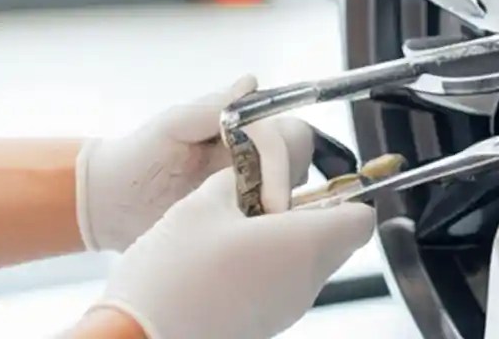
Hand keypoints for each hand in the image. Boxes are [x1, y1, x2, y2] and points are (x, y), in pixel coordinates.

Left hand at [76, 76, 312, 251]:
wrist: (106, 204)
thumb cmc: (134, 155)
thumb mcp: (168, 125)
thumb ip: (210, 106)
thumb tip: (251, 81)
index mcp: (236, 128)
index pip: (281, 133)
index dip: (281, 162)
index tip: (272, 197)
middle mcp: (249, 152)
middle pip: (298, 153)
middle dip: (288, 180)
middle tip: (270, 213)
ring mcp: (248, 184)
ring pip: (293, 185)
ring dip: (286, 204)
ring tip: (261, 227)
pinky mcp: (242, 216)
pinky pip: (274, 217)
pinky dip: (276, 226)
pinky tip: (257, 238)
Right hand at [94, 169, 374, 338]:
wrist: (136, 338)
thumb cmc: (172, 273)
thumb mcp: (202, 205)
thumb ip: (236, 183)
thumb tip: (246, 176)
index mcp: (304, 244)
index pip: (361, 219)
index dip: (350, 195)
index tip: (322, 184)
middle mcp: (306, 282)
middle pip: (337, 241)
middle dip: (313, 216)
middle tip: (268, 200)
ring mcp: (287, 310)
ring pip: (309, 266)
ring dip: (286, 242)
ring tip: (237, 228)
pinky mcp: (265, 326)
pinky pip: (283, 287)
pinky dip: (267, 268)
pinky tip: (224, 259)